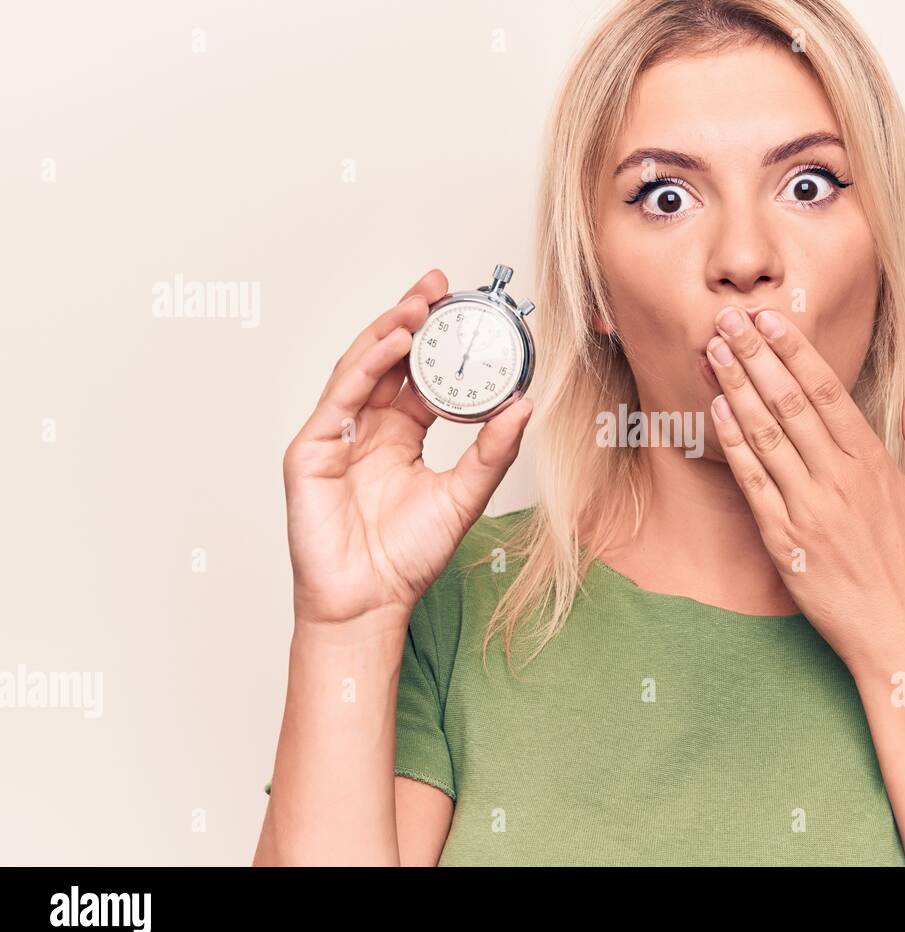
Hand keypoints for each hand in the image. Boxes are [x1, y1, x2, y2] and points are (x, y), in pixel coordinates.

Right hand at [283, 269, 532, 629]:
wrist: (370, 602)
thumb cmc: (408, 557)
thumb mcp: (465, 495)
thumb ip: (492, 451)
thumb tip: (525, 406)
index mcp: (401, 435)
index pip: (420, 374)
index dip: (439, 341)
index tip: (466, 309)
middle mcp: (367, 428)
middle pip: (387, 359)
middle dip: (411, 318)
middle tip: (439, 287)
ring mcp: (336, 436)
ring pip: (361, 368)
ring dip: (389, 331)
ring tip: (420, 305)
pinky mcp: (311, 450)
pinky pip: (340, 398)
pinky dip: (367, 367)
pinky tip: (395, 344)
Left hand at [704, 306, 904, 673]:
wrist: (900, 635)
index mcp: (874, 464)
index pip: (827, 391)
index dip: (794, 351)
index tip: (770, 318)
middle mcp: (839, 479)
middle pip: (789, 402)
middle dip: (755, 355)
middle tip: (728, 317)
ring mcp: (808, 509)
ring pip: (765, 435)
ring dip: (735, 388)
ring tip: (712, 350)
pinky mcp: (784, 540)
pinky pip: (753, 482)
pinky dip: (734, 443)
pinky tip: (717, 410)